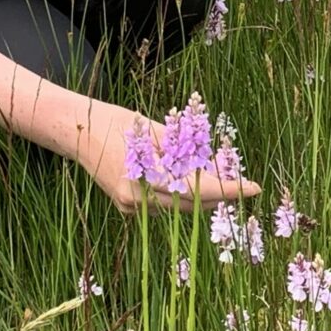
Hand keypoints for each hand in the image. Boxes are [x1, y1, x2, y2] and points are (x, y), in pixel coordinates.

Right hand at [78, 111, 259, 216]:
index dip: (228, 189)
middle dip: (218, 194)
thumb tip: (215, 163)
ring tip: (216, 175)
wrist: (77, 132)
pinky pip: (163, 205)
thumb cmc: (117, 122)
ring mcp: (131, 206)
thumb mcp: (155, 129)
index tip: (254, 187)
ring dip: (199, 194)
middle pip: (191, 204)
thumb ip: (184, 149)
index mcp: (146, 176)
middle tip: (242, 181)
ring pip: (178, 207)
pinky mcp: (127, 208)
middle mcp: (138, 198)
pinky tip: (181, 175)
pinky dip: (179, 193)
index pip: (197, 189)